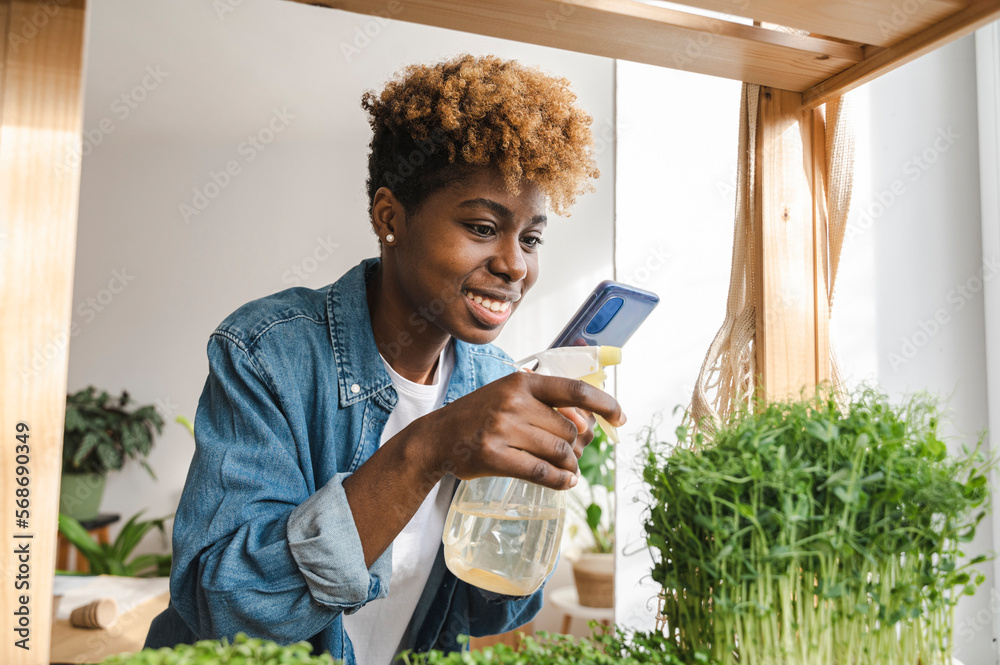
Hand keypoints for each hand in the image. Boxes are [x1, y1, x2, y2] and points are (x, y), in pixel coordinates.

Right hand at [411, 372, 624, 489]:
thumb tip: (587, 425)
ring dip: (569, 465)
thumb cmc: (481, 415)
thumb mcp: (510, 395)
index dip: (604, 403)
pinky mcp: (494, 456)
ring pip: (558, 451)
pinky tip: (565, 483)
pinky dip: (560, 481)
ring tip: (567, 469)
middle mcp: (514, 402)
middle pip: (569, 430)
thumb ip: (546, 404)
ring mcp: (502, 429)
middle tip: (573, 454)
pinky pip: (541, 472)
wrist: (438, 437)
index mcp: (522, 382)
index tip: (621, 418)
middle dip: (577, 446)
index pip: (575, 390)